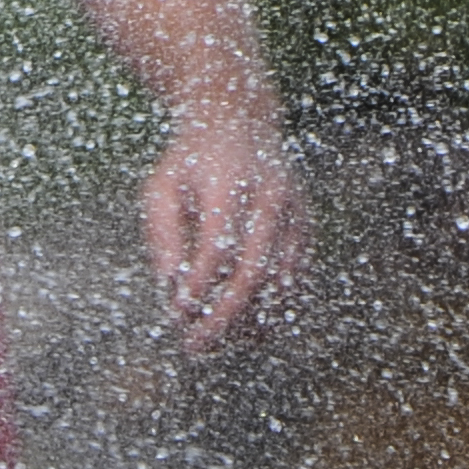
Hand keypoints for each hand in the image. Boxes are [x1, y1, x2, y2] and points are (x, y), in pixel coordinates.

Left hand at [138, 96, 299, 348]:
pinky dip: (271, 308)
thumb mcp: (162, 188)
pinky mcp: (306, 225)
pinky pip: (294, 277)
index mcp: (229, 183)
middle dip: (224, 317)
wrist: (238, 121)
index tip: (177, 314)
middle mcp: (270, 197)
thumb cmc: (190, 163)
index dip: (197, 286)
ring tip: (218, 344)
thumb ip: (163, 237)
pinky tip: (246, 328)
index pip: (216, 247)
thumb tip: (171, 292)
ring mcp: (294, 211)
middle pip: (253, 272)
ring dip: (249, 321)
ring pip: (280, 282)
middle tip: (196, 347)